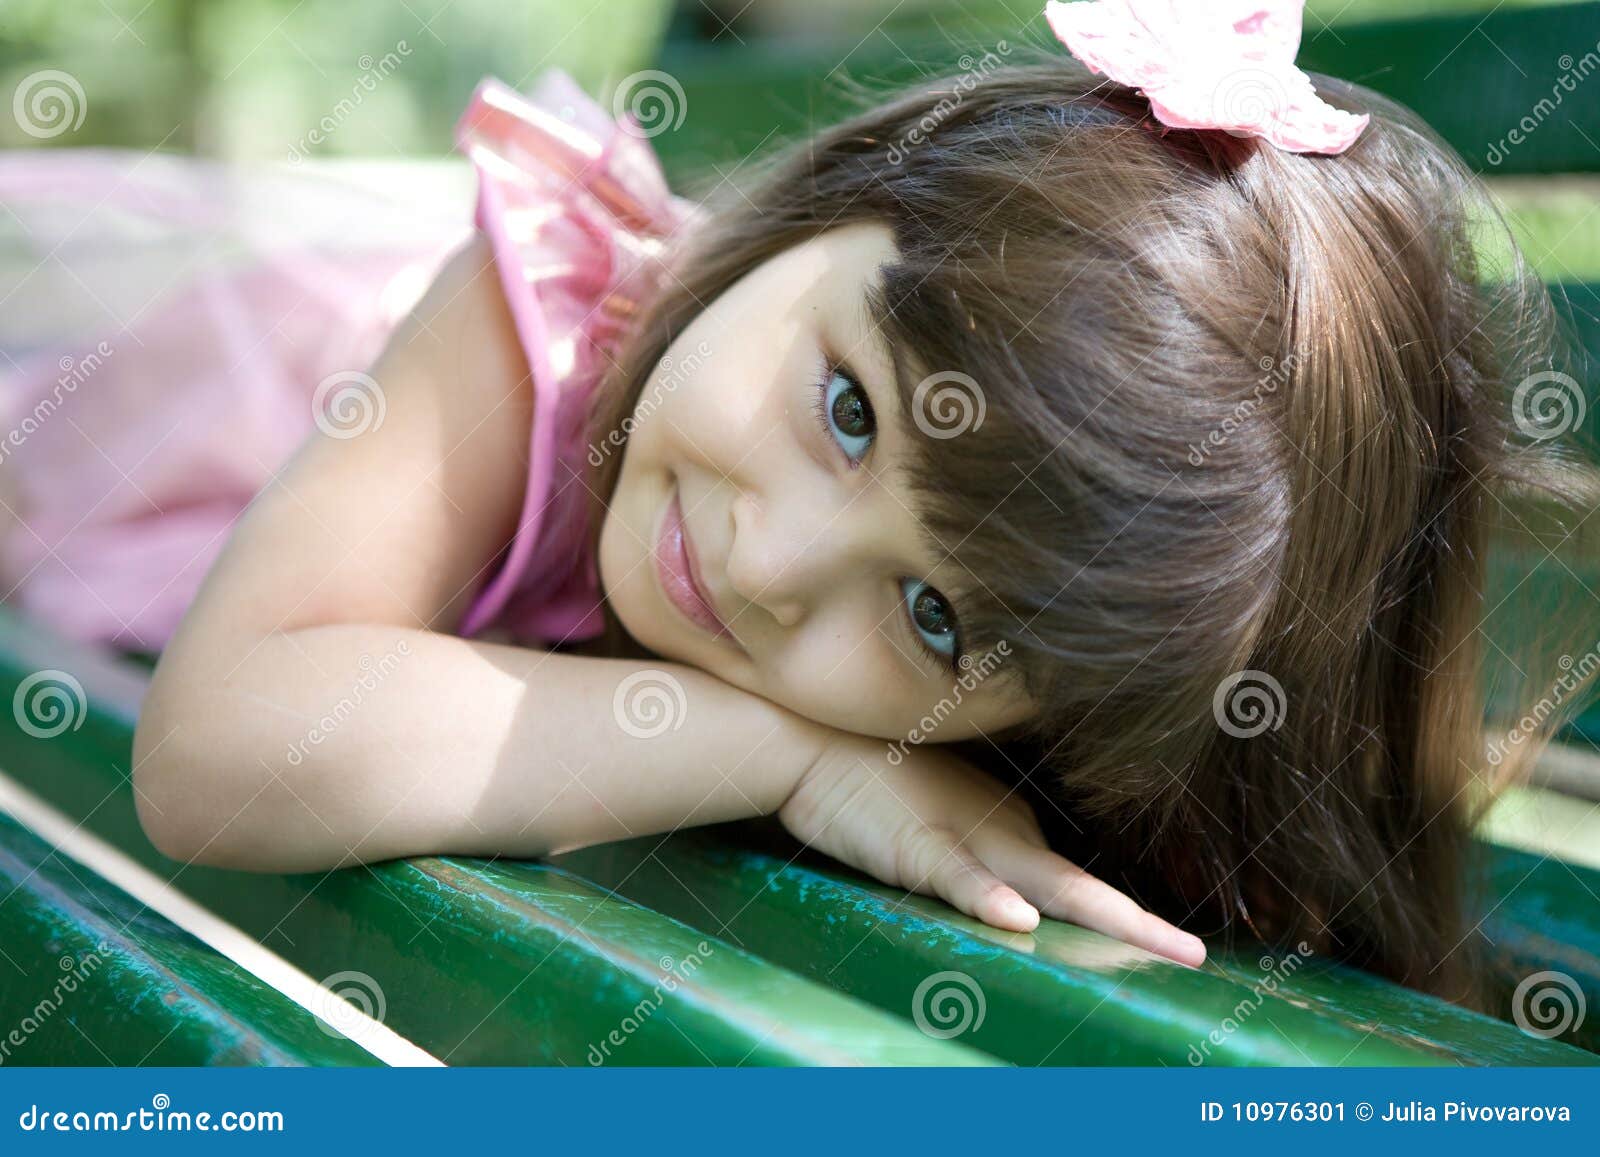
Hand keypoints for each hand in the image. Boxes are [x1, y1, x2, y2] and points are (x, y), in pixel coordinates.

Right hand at [778, 732, 1205, 966]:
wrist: (812, 738)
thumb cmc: (874, 778)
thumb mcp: (940, 818)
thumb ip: (981, 855)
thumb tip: (1017, 899)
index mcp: (1014, 832)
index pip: (1081, 885)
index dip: (1131, 919)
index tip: (1181, 948)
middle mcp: (1003, 835)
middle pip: (1082, 889)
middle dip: (1142, 925)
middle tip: (1197, 955)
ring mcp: (963, 839)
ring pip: (1042, 884)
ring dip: (1101, 914)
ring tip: (1157, 941)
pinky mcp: (913, 846)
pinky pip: (955, 876)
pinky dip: (986, 896)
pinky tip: (1016, 917)